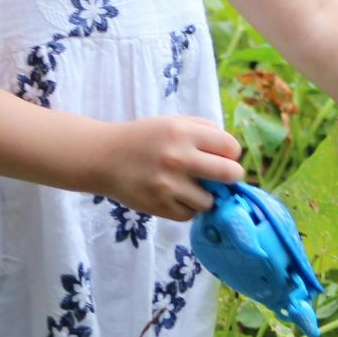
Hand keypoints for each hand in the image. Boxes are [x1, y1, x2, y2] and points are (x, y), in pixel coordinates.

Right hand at [95, 115, 243, 221]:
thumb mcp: (172, 122)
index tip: (223, 157)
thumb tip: (233, 153)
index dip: (231, 154)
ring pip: (210, 201)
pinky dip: (186, 208)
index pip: (231, 147)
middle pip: (230, 175)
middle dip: (229, 177)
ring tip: (188, 187)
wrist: (103, 158)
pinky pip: (190, 214)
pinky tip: (173, 196)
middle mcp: (178, 158)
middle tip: (220, 178)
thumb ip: (205, 130)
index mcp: (183, 132)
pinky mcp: (159, 206)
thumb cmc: (143, 139)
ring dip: (204, 196)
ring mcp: (169, 185)